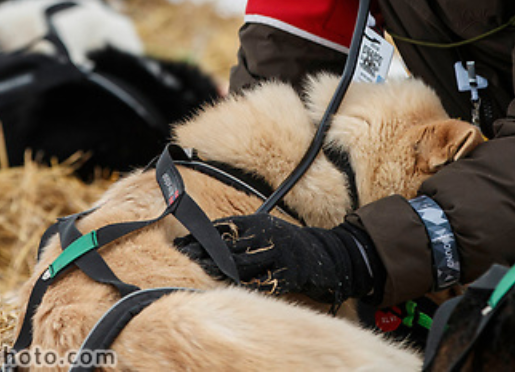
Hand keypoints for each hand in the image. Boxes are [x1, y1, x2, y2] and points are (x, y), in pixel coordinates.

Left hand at [175, 213, 379, 305]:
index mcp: (259, 223)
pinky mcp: (291, 272)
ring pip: (244, 263)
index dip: (201, 236)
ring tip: (203, 273)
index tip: (182, 243)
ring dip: (222, 270)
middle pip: (230, 245)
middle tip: (186, 257)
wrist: (332, 254)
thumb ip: (243, 235)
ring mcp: (279, 254)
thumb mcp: (267, 231)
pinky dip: (249, 287)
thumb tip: (211, 241)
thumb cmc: (293, 246)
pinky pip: (266, 282)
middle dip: (206, 253)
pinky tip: (233, 292)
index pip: (224, 227)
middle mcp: (267, 235)